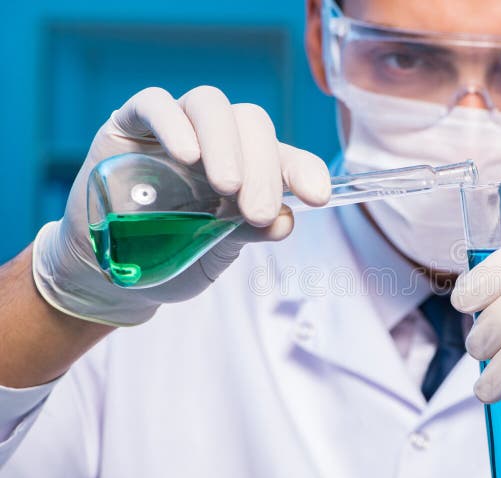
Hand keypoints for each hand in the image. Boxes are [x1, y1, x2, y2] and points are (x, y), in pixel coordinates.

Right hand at [33, 86, 330, 325]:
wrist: (110, 276)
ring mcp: (175, 130)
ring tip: (226, 186)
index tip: (317, 196)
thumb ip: (246, 231)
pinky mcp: (130, 125)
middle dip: (262, 166)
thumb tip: (285, 220)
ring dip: (225, 143)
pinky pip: (155, 104)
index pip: (286, 156)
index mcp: (248, 170)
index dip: (305, 169)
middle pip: (251, 122)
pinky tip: (186, 155)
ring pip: (210, 104)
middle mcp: (217, 143)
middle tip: (256, 210)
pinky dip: (173, 124)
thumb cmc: (169, 258)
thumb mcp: (215, 252)